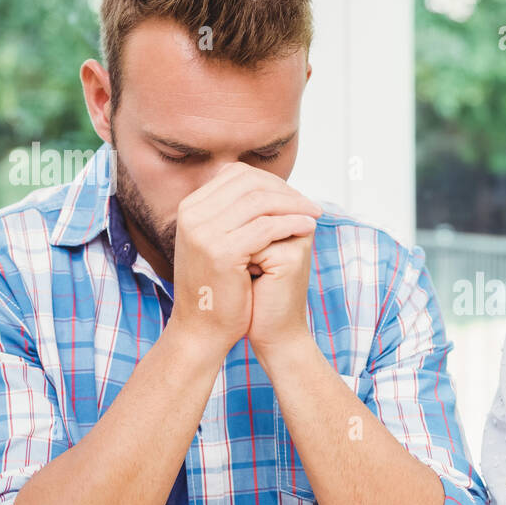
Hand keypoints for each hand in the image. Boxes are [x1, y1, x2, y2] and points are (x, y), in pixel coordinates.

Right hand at [170, 163, 320, 361]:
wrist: (202, 329)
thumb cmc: (218, 289)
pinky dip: (291, 224)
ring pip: (259, 202)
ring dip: (293, 205)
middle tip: (310, 204)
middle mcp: (192, 215)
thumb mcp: (218, 243)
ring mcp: (204, 232)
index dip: (271, 181)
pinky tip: (307, 228)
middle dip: (285, 191)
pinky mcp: (221, 252)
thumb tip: (264, 187)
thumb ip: (233, 215)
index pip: (236, 175)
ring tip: (314, 214)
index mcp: (191, 208)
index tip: (295, 196)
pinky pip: (266, 227)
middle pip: (249, 183)